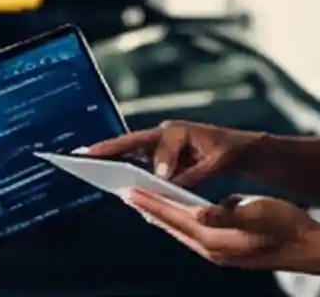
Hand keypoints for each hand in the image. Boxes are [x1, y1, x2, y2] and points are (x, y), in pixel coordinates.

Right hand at [82, 120, 263, 186]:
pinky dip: (120, 166)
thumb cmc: (227, 151)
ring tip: (86, 165)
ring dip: (109, 157)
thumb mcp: (216, 163)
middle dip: (108, 148)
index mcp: (179, 131)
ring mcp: (157, 143)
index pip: (165, 146)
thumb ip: (194, 175)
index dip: (162, 162)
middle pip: (131, 141)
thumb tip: (170, 187)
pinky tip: (108, 179)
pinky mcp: (155, 155)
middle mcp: (163, 133)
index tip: (159, 177)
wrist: (234, 147)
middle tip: (85, 155)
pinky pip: (133, 160)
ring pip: (128, 150)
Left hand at [124, 189, 319, 271]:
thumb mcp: (258, 211)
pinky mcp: (225, 251)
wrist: (308, 248)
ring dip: (161, 217)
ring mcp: (218, 253)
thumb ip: (226, 213)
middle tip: (125, 194)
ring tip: (143, 203)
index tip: (129, 192)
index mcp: (216, 239)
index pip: (174, 217)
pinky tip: (176, 215)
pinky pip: (192, 235)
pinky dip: (178, 223)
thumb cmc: (286, 226)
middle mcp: (212, 250)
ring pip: (180, 232)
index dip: (151, 203)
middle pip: (171, 227)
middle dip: (148, 210)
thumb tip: (198, 212)